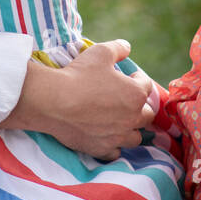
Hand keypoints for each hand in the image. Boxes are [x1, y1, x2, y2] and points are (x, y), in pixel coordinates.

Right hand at [41, 39, 156, 160]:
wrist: (53, 101)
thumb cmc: (79, 74)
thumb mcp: (100, 52)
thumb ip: (118, 48)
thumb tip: (127, 47)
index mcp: (135, 94)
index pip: (146, 85)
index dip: (138, 78)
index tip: (130, 76)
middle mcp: (131, 118)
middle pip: (146, 114)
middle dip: (140, 105)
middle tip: (127, 99)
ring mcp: (117, 136)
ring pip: (135, 137)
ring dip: (131, 128)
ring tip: (121, 121)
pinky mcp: (101, 149)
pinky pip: (115, 152)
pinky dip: (114, 145)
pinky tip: (107, 137)